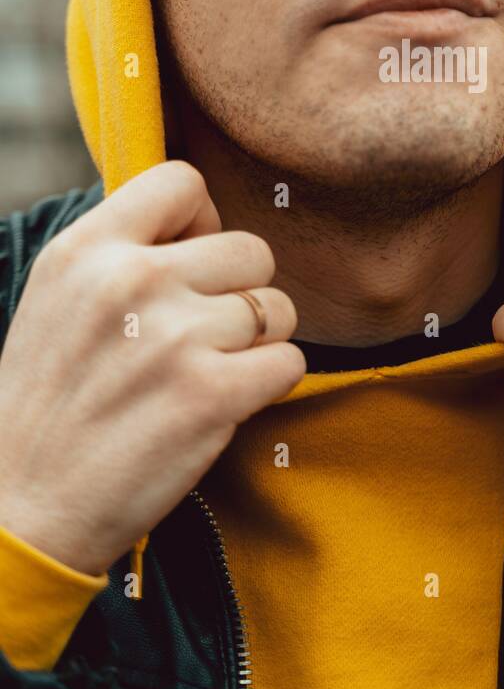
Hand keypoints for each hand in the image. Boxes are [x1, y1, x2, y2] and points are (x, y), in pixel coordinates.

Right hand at [0, 161, 305, 575]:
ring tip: (207, 372)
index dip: (202, 222)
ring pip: (278, 309)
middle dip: (239, 293)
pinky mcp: (212, 396)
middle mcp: (132, 282)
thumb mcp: (58, 297)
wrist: (27, 507)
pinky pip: (291, 361)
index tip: (188, 262)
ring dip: (258, 343)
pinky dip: (270, 384)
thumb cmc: (52, 401)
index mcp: (85, 249)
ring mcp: (175, 338)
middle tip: (200, 336)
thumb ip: (121, 250)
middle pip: (251, 249)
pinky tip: (225, 402)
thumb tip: (202, 221)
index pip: (183, 181)